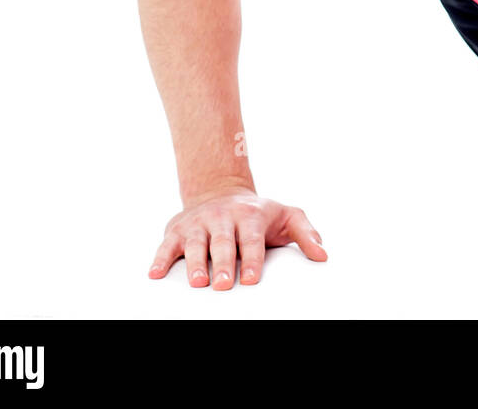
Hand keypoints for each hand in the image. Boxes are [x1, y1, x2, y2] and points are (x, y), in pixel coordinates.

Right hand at [148, 185, 328, 289]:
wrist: (221, 191)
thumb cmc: (258, 213)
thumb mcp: (286, 216)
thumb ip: (305, 233)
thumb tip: (322, 255)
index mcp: (249, 215)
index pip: (251, 238)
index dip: (252, 259)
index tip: (251, 280)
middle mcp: (223, 217)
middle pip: (223, 242)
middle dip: (222, 264)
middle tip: (222, 286)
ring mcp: (199, 222)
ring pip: (196, 242)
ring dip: (195, 262)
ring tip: (197, 283)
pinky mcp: (177, 229)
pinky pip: (167, 244)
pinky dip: (160, 258)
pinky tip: (155, 274)